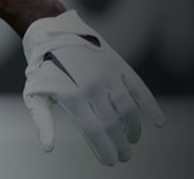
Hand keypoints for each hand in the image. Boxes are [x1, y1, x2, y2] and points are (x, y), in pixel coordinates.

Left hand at [22, 10, 165, 165]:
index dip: (105, 149)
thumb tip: (48, 147)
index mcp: (71, 96)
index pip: (94, 131)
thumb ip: (43, 122)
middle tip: (123, 155)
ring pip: (128, 110)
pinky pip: (139, 89)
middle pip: (113, 124)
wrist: (51, 32)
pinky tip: (158, 122)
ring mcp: (107, 75)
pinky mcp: (118, 65)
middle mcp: (92, 86)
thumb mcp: (35, 94)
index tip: (111, 161)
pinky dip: (151, 106)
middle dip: (120, 145)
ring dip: (134, 129)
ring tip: (132, 139)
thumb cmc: (42, 69)